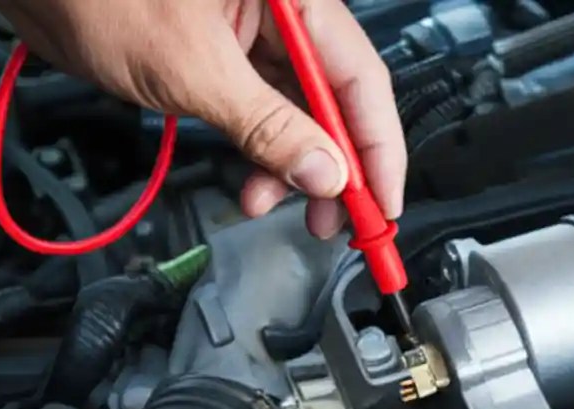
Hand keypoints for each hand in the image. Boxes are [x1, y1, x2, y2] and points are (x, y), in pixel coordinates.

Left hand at [0, 0, 405, 238]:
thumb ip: (267, 126)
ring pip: (302, 114)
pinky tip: (255, 183)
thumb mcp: (193, 69)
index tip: (380, 206)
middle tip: (338, 223)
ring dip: (296, 169)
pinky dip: (264, 155)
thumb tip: (324, 173)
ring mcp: (254, 37)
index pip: (363, 80)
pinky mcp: (224, 59)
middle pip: (339, 101)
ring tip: (275, 205)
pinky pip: (264, 114)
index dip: (378, 151)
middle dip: (337, 168)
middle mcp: (284, 14)